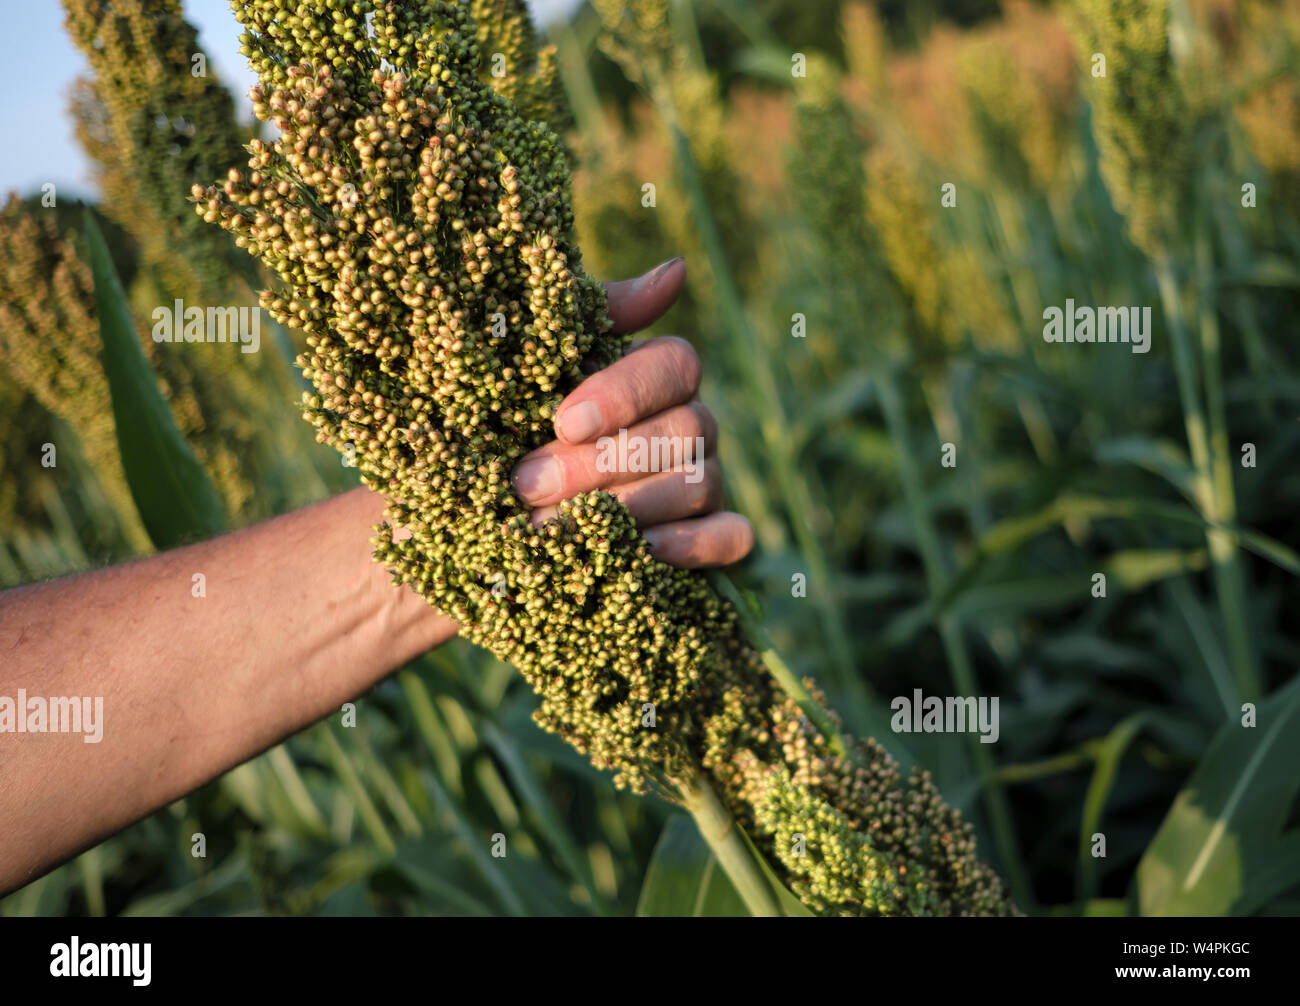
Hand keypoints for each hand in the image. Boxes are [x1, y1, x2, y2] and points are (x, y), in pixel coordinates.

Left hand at [510, 257, 753, 568]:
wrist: (470, 530)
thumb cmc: (496, 440)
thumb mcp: (523, 371)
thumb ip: (590, 319)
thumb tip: (676, 270)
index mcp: (650, 378)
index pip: (675, 363)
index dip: (626, 391)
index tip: (563, 422)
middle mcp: (687, 425)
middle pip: (684, 428)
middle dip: (603, 461)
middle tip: (527, 486)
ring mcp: (704, 484)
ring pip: (700, 483)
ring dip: (628, 508)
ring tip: (551, 530)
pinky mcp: (708, 544)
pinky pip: (731, 537)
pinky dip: (691, 544)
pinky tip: (641, 552)